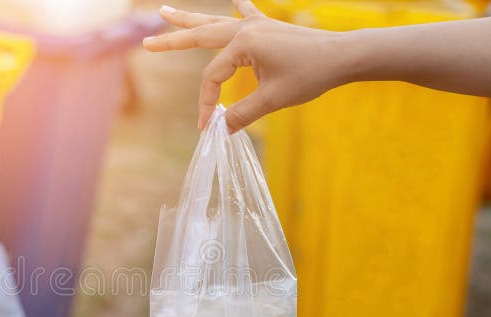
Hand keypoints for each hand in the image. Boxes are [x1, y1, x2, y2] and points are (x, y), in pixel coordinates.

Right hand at [143, 0, 351, 132]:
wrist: (343, 56)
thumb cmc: (310, 76)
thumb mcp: (273, 100)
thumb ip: (243, 114)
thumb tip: (220, 130)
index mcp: (244, 44)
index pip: (212, 77)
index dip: (204, 103)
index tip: (205, 127)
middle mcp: (245, 30)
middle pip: (200, 36)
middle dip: (172, 41)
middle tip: (147, 43)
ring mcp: (256, 25)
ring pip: (215, 22)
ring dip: (190, 19)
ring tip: (164, 10)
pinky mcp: (268, 28)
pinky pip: (247, 13)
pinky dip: (238, 5)